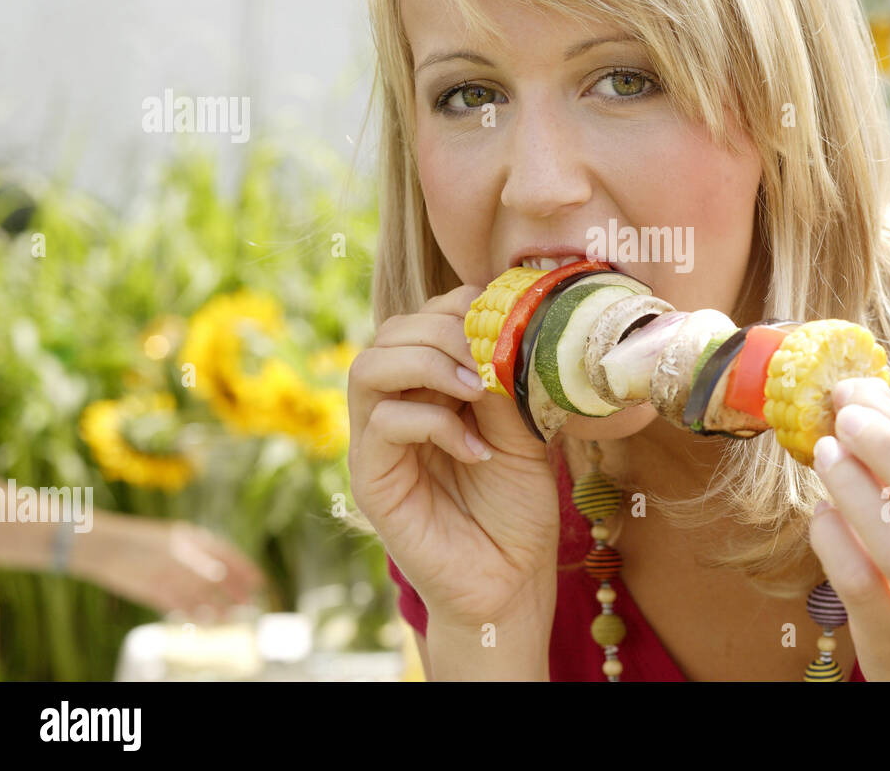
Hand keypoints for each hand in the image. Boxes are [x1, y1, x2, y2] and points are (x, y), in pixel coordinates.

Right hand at [75, 513, 265, 618]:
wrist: (103, 545)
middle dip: (237, 592)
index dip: (246, 570)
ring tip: (229, 615)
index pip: (228, 555)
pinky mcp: (154, 590)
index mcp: (191, 537)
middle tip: (248, 602)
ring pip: (204, 596)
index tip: (258, 581)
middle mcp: (185, 555)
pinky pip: (182, 607)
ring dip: (220, 608)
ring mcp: (170, 573)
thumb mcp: (172, 536)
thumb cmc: (138, 540)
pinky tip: (204, 620)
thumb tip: (218, 566)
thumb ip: (196, 548)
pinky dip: (196, 615)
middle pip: (220, 577)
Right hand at [347, 284, 561, 631]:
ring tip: (475, 392)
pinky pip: (384, 422)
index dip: (457, 308)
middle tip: (489, 361)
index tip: (504, 327)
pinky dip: (434, 422)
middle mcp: (395, 408)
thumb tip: (499, 331)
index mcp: (429, 390)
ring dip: (429, 364)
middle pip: (389, 332)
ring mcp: (378, 444)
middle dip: (444, 331)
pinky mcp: (373, 480)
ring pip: (369, 365)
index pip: (420, 319)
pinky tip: (475, 450)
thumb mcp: (521, 431)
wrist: (510, 582)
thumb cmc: (517, 508)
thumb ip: (503, 384)